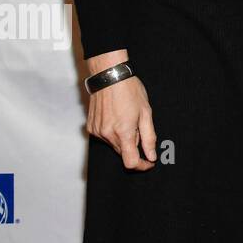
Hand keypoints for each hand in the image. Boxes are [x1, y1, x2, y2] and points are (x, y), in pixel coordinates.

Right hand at [85, 51, 156, 170]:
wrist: (110, 76)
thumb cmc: (130, 91)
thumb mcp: (146, 113)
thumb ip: (149, 137)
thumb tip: (151, 156)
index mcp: (123, 132)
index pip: (130, 162)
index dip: (142, 165)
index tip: (149, 162)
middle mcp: (107, 135)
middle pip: (123, 152)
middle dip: (134, 145)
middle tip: (139, 126)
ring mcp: (97, 132)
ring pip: (114, 144)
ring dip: (123, 137)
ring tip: (127, 117)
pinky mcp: (91, 127)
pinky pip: (105, 137)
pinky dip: (113, 132)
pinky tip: (117, 117)